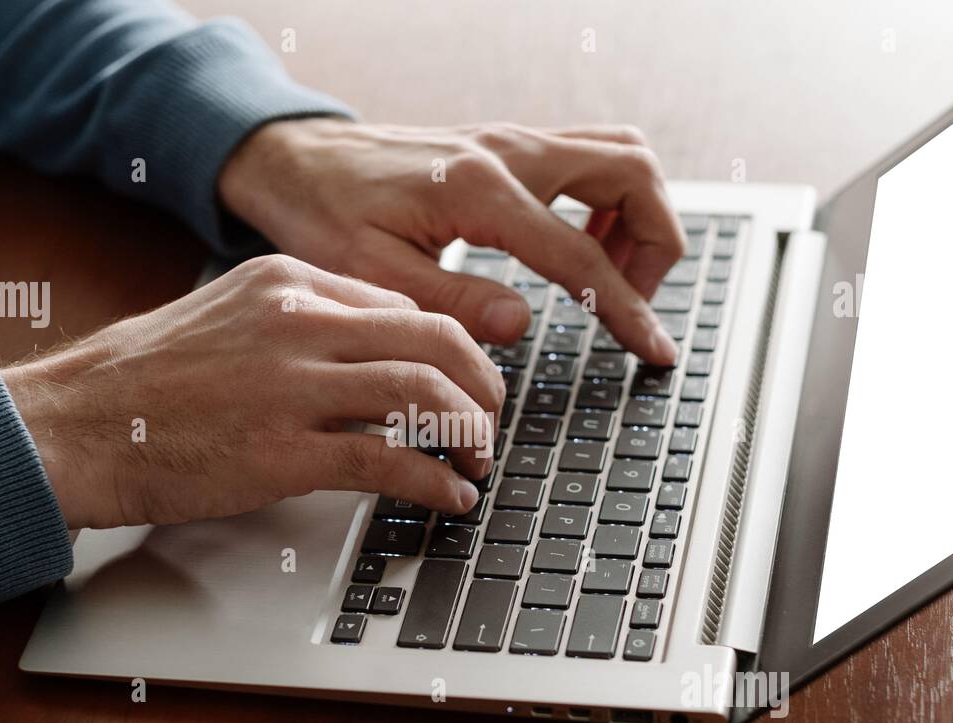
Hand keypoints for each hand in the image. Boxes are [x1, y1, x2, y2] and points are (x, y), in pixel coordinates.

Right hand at [1, 255, 502, 528]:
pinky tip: (450, 496)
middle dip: (482, 384)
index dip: (449, 349)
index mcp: (287, 280)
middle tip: (492, 421)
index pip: (403, 304)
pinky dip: (435, 479)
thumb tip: (369, 356)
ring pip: (424, 391)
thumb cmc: (139, 381)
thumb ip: (297, 327)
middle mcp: (298, 319)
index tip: (465, 382)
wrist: (69, 425)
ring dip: (470, 433)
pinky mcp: (281, 451)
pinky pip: (389, 459)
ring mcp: (291, 384)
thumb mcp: (225, 319)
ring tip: (480, 462)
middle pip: (435, 337)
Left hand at [218, 120, 685, 364]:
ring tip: (607, 273)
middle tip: (629, 297)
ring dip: (637, 212)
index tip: (654, 349)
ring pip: (622, 153)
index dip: (628, 309)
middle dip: (655, 239)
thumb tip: (519, 322)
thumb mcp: (374, 274)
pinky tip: (576, 245)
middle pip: (634, 171)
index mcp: (478, 191)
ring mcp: (512, 141)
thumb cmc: (324, 213)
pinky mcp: (507, 145)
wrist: (297, 160)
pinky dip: (608, 198)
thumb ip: (451, 300)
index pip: (582, 256)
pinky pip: (590, 155)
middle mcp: (507, 152)